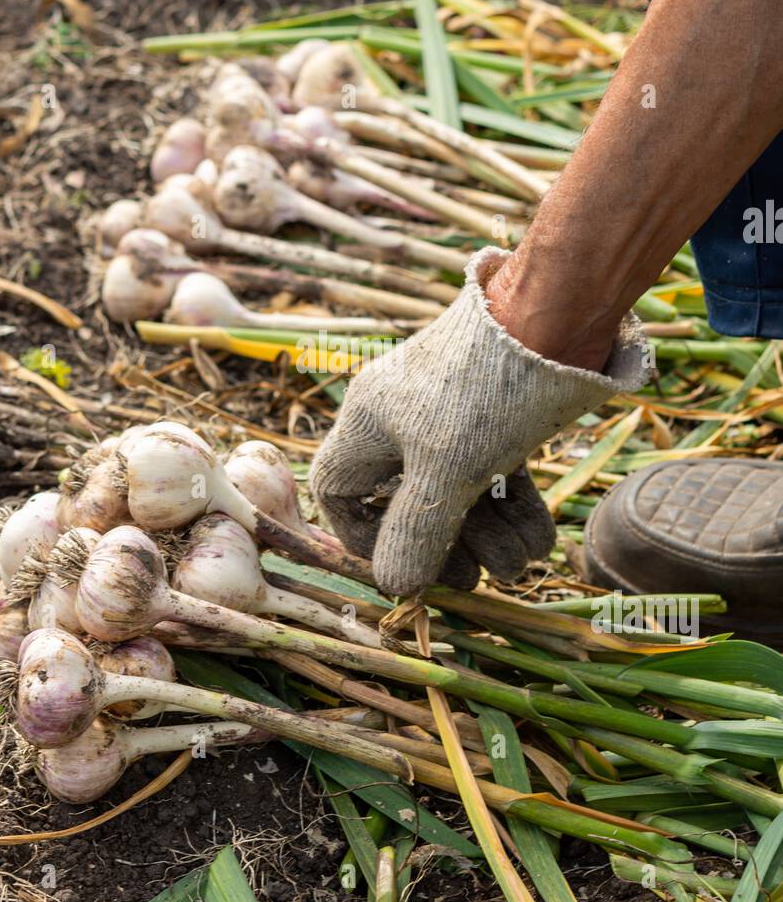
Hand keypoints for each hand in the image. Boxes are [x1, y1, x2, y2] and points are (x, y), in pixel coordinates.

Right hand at [311, 248, 646, 594]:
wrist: (561, 315)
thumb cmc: (487, 391)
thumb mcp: (446, 471)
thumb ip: (415, 533)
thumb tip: (395, 586)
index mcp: (370, 423)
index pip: (339, 489)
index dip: (361, 535)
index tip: (401, 564)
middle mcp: (404, 419)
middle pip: (410, 503)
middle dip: (447, 547)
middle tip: (476, 579)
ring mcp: (455, 417)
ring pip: (462, 495)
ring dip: (492, 538)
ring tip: (523, 562)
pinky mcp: (502, 416)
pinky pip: (498, 477)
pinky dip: (518, 511)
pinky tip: (541, 539)